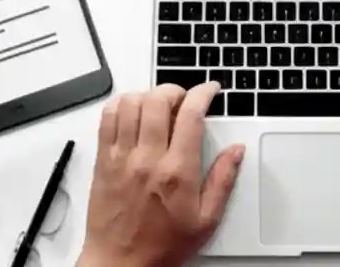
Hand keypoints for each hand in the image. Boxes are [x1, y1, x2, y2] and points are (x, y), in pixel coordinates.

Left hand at [77, 82, 244, 266]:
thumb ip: (223, 180)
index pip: (190, 115)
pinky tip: (131, 112)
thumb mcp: (207, 219)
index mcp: (178, 172)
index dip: (203, 93)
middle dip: (176, 90)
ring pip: (131, 103)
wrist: (120, 264)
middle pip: (158, 100)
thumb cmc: (161, 246)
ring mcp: (121, 158)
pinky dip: (120, 105)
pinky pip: (107, 118)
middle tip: (184, 99)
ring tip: (158, 106)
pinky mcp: (103, 161)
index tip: (210, 90)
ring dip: (148, 95)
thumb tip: (236, 152)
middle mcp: (147, 159)